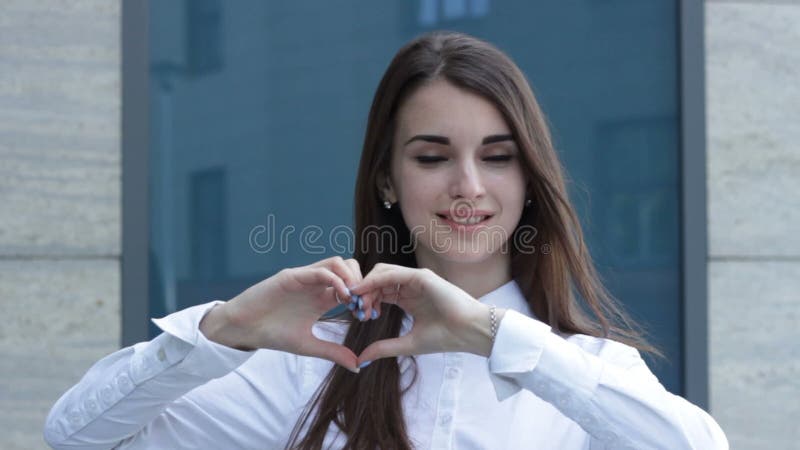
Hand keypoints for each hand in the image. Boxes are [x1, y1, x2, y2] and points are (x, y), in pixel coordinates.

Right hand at [200, 256, 363, 371]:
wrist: (242, 329)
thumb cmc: (272, 335)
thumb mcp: (308, 345)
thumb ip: (332, 352)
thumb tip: (357, 365)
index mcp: (322, 297)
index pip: (351, 285)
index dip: (364, 297)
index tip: (368, 315)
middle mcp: (316, 284)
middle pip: (348, 267)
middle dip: (362, 283)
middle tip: (363, 305)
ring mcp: (305, 277)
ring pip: (337, 263)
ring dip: (351, 277)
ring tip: (353, 300)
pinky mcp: (292, 276)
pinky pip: (319, 270)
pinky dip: (335, 280)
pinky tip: (341, 297)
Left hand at [348, 263, 503, 364]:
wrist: (469, 333)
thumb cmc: (446, 337)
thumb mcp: (407, 343)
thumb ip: (384, 348)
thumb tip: (361, 360)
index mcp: (409, 298)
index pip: (380, 292)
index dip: (365, 300)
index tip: (357, 315)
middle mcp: (411, 286)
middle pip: (377, 280)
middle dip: (363, 292)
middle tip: (354, 308)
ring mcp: (416, 279)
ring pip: (382, 273)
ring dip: (366, 285)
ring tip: (358, 301)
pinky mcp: (421, 276)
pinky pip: (393, 273)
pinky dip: (376, 280)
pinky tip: (365, 291)